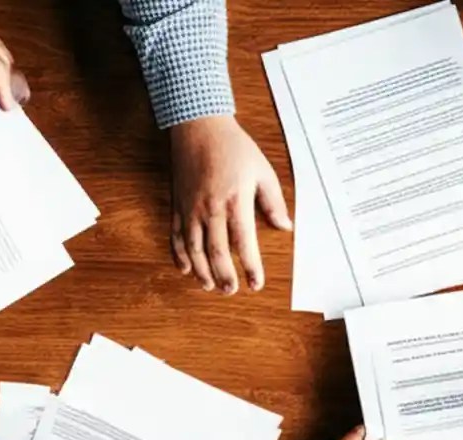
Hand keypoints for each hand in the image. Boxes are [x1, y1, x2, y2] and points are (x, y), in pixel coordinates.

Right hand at [170, 116, 290, 294]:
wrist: (199, 126)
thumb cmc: (234, 147)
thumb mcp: (263, 171)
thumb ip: (274, 202)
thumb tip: (285, 227)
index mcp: (235, 201)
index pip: (244, 242)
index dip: (251, 266)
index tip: (256, 283)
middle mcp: (211, 208)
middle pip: (217, 251)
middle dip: (224, 275)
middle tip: (231, 291)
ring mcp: (191, 207)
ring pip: (194, 248)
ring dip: (202, 270)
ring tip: (210, 286)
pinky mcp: (178, 204)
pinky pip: (177, 234)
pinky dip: (180, 254)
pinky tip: (186, 268)